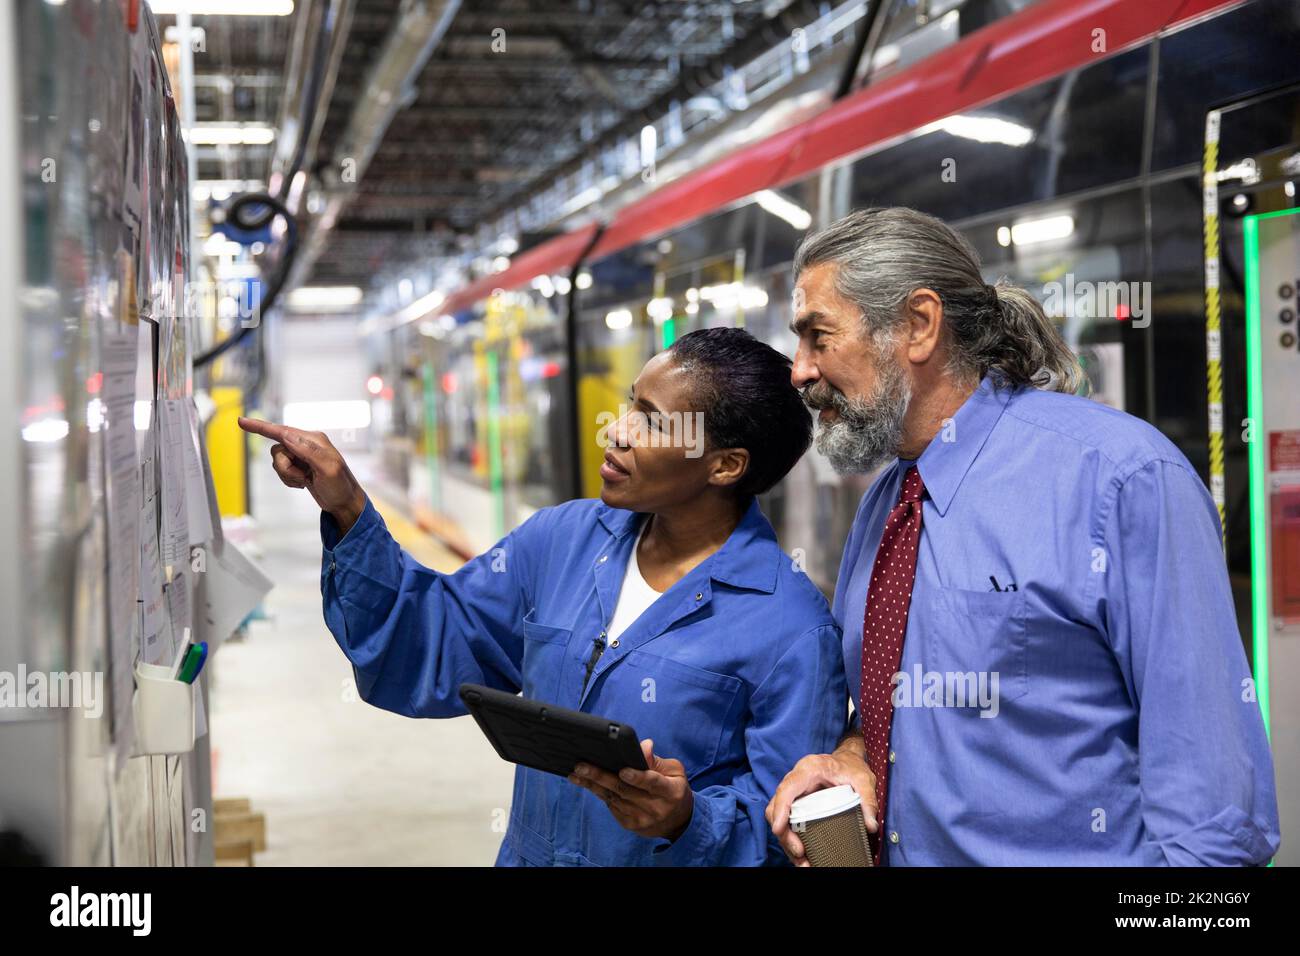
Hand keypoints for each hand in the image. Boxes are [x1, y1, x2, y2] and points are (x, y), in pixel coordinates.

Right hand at [237, 417, 366, 533]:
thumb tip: (287, 434)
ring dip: (288, 475)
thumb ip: (307, 450)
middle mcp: (306, 444)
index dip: (260, 427)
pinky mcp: (299, 465)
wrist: (343, 502)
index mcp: (314, 440)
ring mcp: (301, 455)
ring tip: (305, 481)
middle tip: (302, 478)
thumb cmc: (340, 486)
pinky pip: (282, 470)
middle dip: (285, 468)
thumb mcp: (327, 469)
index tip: (241, 421)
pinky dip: (289, 479)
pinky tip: (304, 483)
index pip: (282, 431)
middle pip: (277, 450)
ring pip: (278, 461)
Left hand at [568, 739, 693, 840]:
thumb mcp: (674, 771)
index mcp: (670, 791)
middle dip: (601, 776)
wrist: (677, 822)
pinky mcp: (630, 824)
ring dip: (593, 785)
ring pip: (613, 798)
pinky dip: (599, 793)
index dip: (637, 777)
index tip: (622, 770)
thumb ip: (656, 760)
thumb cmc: (674, 789)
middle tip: (582, 766)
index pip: (652, 783)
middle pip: (624, 790)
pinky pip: (611, 806)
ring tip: (576, 773)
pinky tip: (586, 783)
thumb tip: (643, 746)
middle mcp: (655, 807)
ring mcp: (641, 819)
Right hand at [766, 735, 877, 866]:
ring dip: (786, 840)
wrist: (848, 760)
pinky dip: (790, 838)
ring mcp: (793, 792)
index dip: (780, 810)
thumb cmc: (853, 767)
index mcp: (808, 769)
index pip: (787, 789)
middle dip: (784, 833)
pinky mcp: (796, 802)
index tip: (780, 830)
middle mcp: (795, 780)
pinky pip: (786, 820)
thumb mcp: (864, 780)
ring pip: (778, 816)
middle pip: (777, 807)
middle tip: (800, 853)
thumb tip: (870, 826)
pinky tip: (802, 854)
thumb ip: (868, 800)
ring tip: (802, 861)